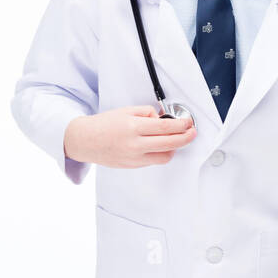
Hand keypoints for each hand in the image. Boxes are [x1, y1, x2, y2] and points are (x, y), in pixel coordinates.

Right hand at [63, 105, 195, 167]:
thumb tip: (162, 118)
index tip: (189, 123)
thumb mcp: (126, 111)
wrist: (85, 141)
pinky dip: (161, 153)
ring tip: (176, 139)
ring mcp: (134, 158)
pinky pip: (153, 161)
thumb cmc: (104, 124)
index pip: (165, 127)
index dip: (181, 125)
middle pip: (169, 143)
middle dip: (185, 138)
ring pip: (164, 156)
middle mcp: (134, 144)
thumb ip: (147, 113)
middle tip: (192, 133)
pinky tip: (161, 146)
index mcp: (133, 127)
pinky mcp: (132, 166)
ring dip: (174, 148)